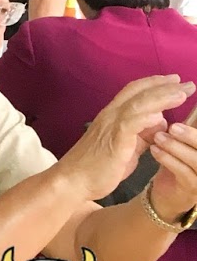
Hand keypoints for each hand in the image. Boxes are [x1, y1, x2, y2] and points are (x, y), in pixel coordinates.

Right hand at [58, 75, 196, 201]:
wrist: (74, 180)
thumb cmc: (98, 166)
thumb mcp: (126, 147)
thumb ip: (142, 133)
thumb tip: (160, 123)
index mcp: (113, 115)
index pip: (134, 92)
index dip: (155, 84)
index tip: (175, 80)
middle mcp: (111, 115)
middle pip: (138, 92)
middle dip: (164, 85)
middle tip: (187, 83)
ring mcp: (111, 125)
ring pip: (138, 104)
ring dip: (162, 97)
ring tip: (182, 93)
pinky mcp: (114, 140)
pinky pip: (131, 123)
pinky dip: (147, 117)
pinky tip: (162, 115)